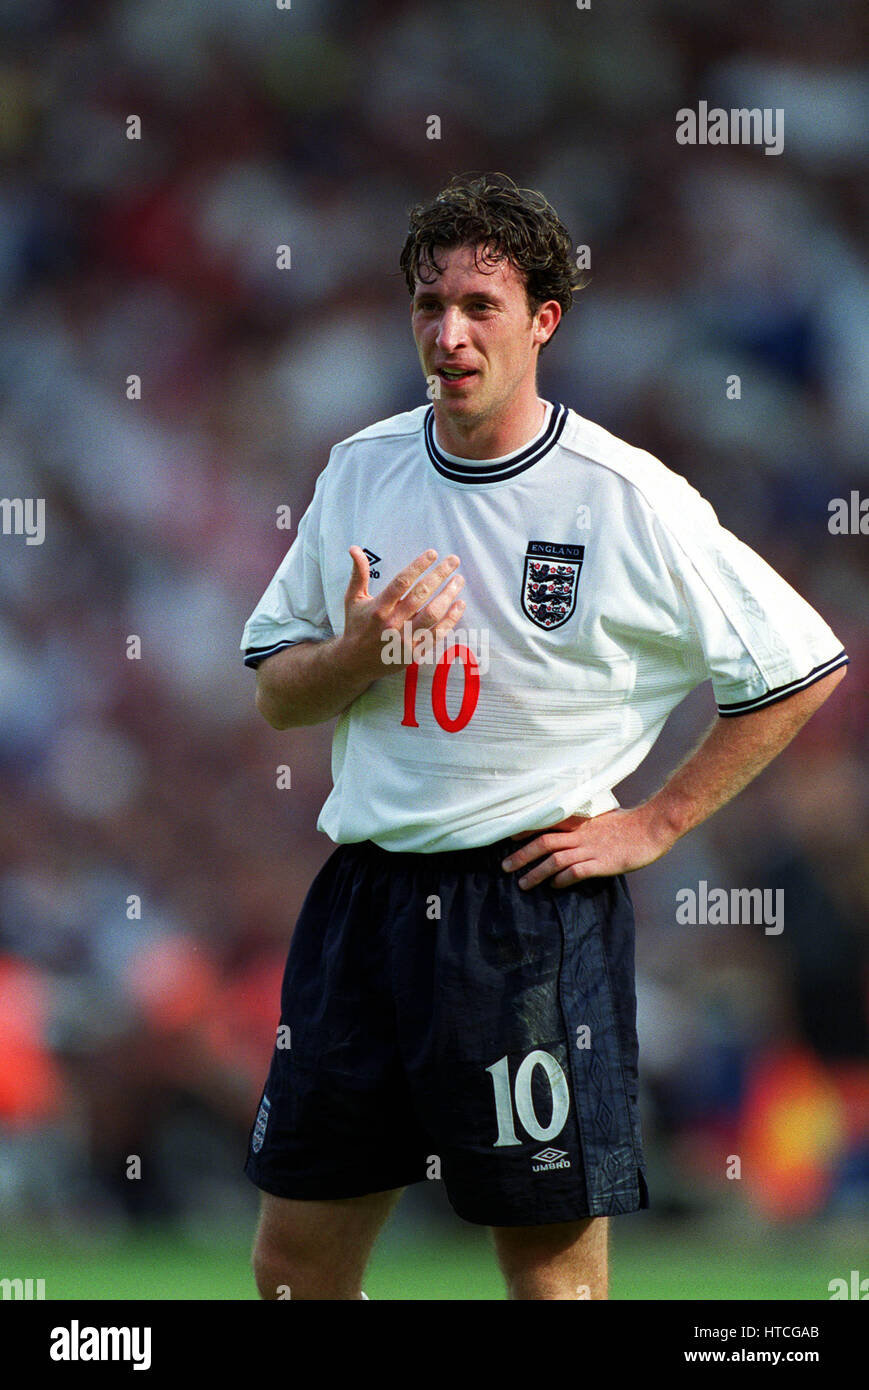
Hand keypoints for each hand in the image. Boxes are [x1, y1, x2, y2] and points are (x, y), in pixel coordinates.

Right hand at [341, 545, 464, 680]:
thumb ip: (358, 574)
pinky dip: (451, 619)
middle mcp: (392, 623)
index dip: (418, 566)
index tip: (433, 553)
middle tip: (453, 560)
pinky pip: (437, 634)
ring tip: (458, 580)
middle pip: (421, 595)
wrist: (355, 663)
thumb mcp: (353, 599)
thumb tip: (354, 548)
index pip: (401, 582)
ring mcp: (405, 639)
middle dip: (439, 575)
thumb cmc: (356, 626)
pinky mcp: (414, 652)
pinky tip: (459, 604)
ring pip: (432, 614)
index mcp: (378, 608)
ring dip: (448, 595)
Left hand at [500, 807, 673, 888]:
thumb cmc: (630, 824)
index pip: (546, 824)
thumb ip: (585, 825)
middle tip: (504, 867)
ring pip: (555, 860)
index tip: (509, 839)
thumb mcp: (602, 818)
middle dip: (522, 855)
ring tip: (522, 884)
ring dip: (536, 872)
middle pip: (544, 843)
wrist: (653, 827)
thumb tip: (571, 832)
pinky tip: (554, 886)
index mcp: (580, 822)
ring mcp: (591, 849)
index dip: (526, 831)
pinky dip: (562, 879)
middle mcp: (581, 835)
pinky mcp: (602, 864)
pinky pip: (576, 872)